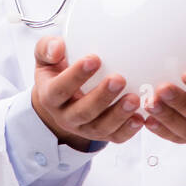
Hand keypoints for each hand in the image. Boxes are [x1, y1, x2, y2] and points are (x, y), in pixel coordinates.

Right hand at [30, 36, 142, 150]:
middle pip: (82, 112)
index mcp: (49, 97)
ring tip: (134, 99)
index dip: (75, 76)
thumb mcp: (45, 57)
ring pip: (100, 128)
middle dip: (102, 97)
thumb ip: (46, 48)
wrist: (61, 97)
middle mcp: (65, 117)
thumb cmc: (57, 71)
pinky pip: (115, 137)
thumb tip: (57, 48)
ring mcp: (84, 128)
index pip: (59, 89)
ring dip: (118, 115)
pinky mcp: (101, 135)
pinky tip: (140, 118)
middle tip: (119, 79)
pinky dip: (128, 130)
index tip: (94, 58)